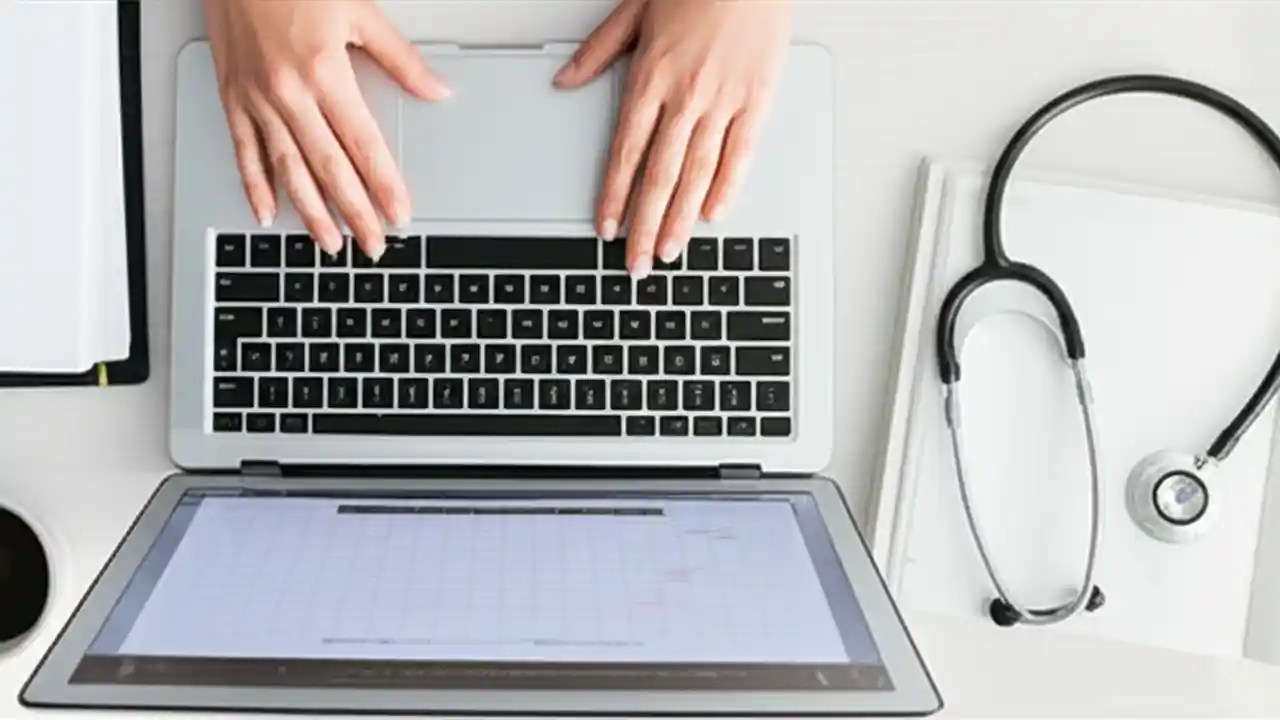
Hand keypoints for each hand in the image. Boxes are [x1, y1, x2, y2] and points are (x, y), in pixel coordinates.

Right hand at [204, 0, 449, 258]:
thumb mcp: (359, 10)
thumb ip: (400, 58)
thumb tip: (437, 90)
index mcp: (324, 74)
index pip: (363, 146)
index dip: (384, 185)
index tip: (400, 214)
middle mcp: (288, 95)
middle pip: (328, 169)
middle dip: (354, 213)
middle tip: (373, 245)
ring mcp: (256, 100)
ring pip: (288, 170)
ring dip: (311, 212)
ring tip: (330, 244)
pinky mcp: (232, 98)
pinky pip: (244, 153)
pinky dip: (255, 186)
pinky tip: (269, 213)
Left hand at [555, 0, 791, 278]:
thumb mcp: (634, 8)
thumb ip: (598, 51)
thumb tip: (563, 81)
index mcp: (651, 76)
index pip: (626, 152)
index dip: (614, 195)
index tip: (606, 228)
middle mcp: (686, 94)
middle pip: (659, 174)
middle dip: (644, 224)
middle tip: (636, 262)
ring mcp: (724, 99)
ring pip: (697, 172)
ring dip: (680, 217)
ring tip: (669, 251)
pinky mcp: (758, 97)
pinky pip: (741, 152)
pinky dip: (728, 186)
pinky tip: (713, 214)